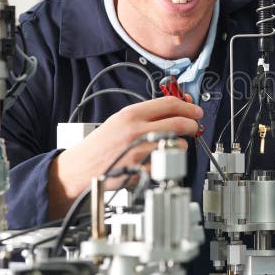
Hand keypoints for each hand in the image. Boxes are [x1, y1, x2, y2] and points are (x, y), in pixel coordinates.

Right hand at [48, 97, 201, 218]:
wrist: (78, 170)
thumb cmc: (99, 146)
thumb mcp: (120, 121)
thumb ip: (147, 114)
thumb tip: (176, 108)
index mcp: (130, 114)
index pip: (169, 104)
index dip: (187, 106)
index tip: (195, 110)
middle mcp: (136, 130)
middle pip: (178, 122)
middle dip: (192, 124)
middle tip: (195, 126)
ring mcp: (139, 150)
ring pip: (177, 143)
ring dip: (182, 144)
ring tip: (174, 144)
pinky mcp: (141, 169)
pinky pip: (167, 162)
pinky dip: (168, 160)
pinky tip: (161, 159)